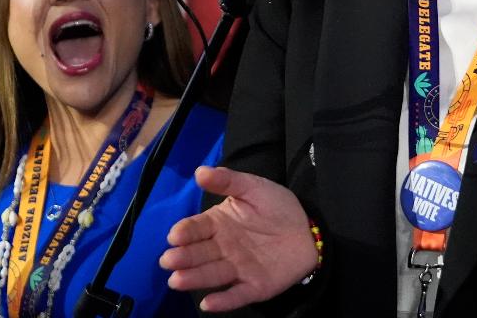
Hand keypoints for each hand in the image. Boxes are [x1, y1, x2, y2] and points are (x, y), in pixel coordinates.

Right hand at [161, 167, 315, 311]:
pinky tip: (209, 304)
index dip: (185, 232)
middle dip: (183, 257)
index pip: (196, 228)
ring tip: (177, 280)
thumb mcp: (253, 187)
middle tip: (168, 261)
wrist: (309, 229)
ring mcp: (238, 269)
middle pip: (199, 254)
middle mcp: (223, 249)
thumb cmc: (277, 207)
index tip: (174, 235)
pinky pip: (237, 295)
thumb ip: (228, 180)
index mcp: (218, 224)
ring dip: (195, 278)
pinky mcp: (255, 287)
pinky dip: (223, 300)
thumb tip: (199, 171)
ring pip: (213, 275)